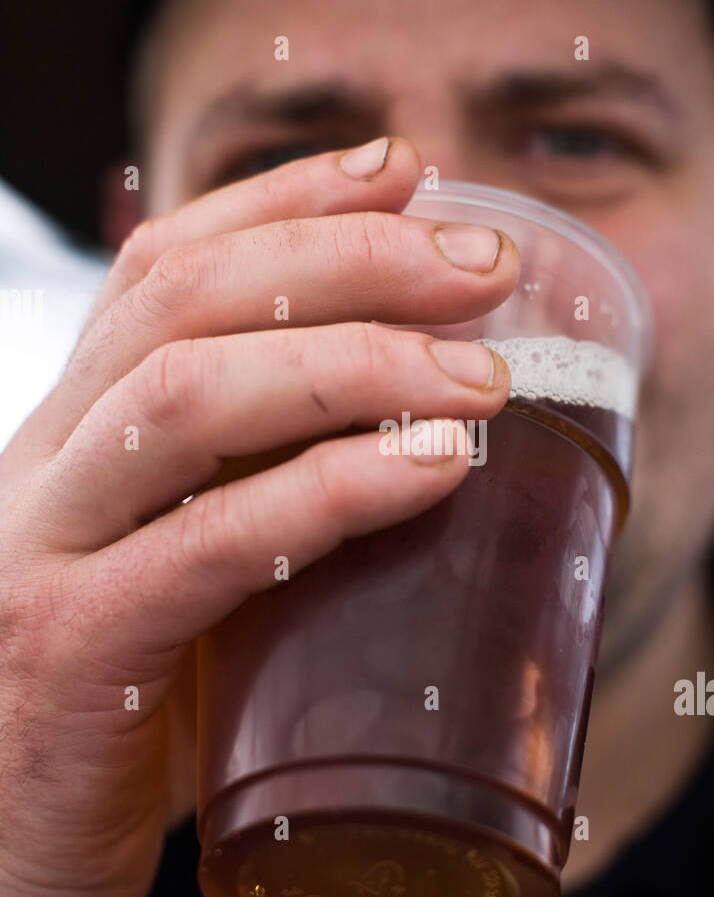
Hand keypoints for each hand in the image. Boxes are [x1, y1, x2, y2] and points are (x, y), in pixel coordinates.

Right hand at [0, 136, 515, 896]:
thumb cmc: (113, 729)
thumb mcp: (173, 587)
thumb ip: (249, 509)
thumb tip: (413, 454)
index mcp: (70, 438)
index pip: (161, 267)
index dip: (280, 197)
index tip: (401, 167)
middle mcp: (42, 469)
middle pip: (186, 304)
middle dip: (347, 258)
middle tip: (484, 264)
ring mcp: (45, 554)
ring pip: (188, 397)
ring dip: (357, 361)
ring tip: (486, 376)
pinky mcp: (73, 654)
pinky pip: (205, 546)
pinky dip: (327, 493)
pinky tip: (430, 474)